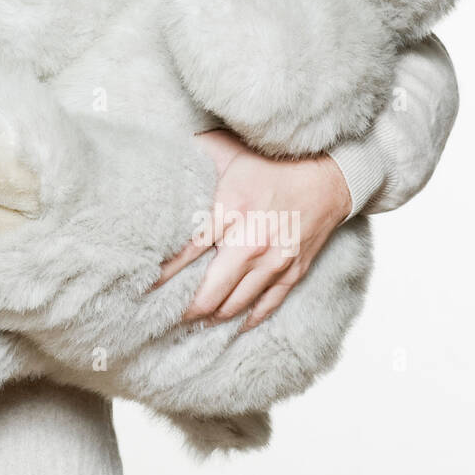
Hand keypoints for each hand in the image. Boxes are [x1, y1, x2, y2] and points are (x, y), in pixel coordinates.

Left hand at [151, 128, 351, 330]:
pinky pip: (266, 307)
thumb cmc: (274, 163)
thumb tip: (164, 148)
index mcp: (231, 212)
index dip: (164, 275)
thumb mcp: (230, 151)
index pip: (187, 253)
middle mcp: (251, 244)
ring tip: (191, 321)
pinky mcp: (293, 273)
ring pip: (235, 305)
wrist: (329, 178)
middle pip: (210, 293)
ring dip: (211, 317)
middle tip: (165, 315)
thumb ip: (197, 152)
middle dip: (184, 309)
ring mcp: (274, 263)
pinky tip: (230, 325)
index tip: (145, 287)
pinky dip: (246, 320)